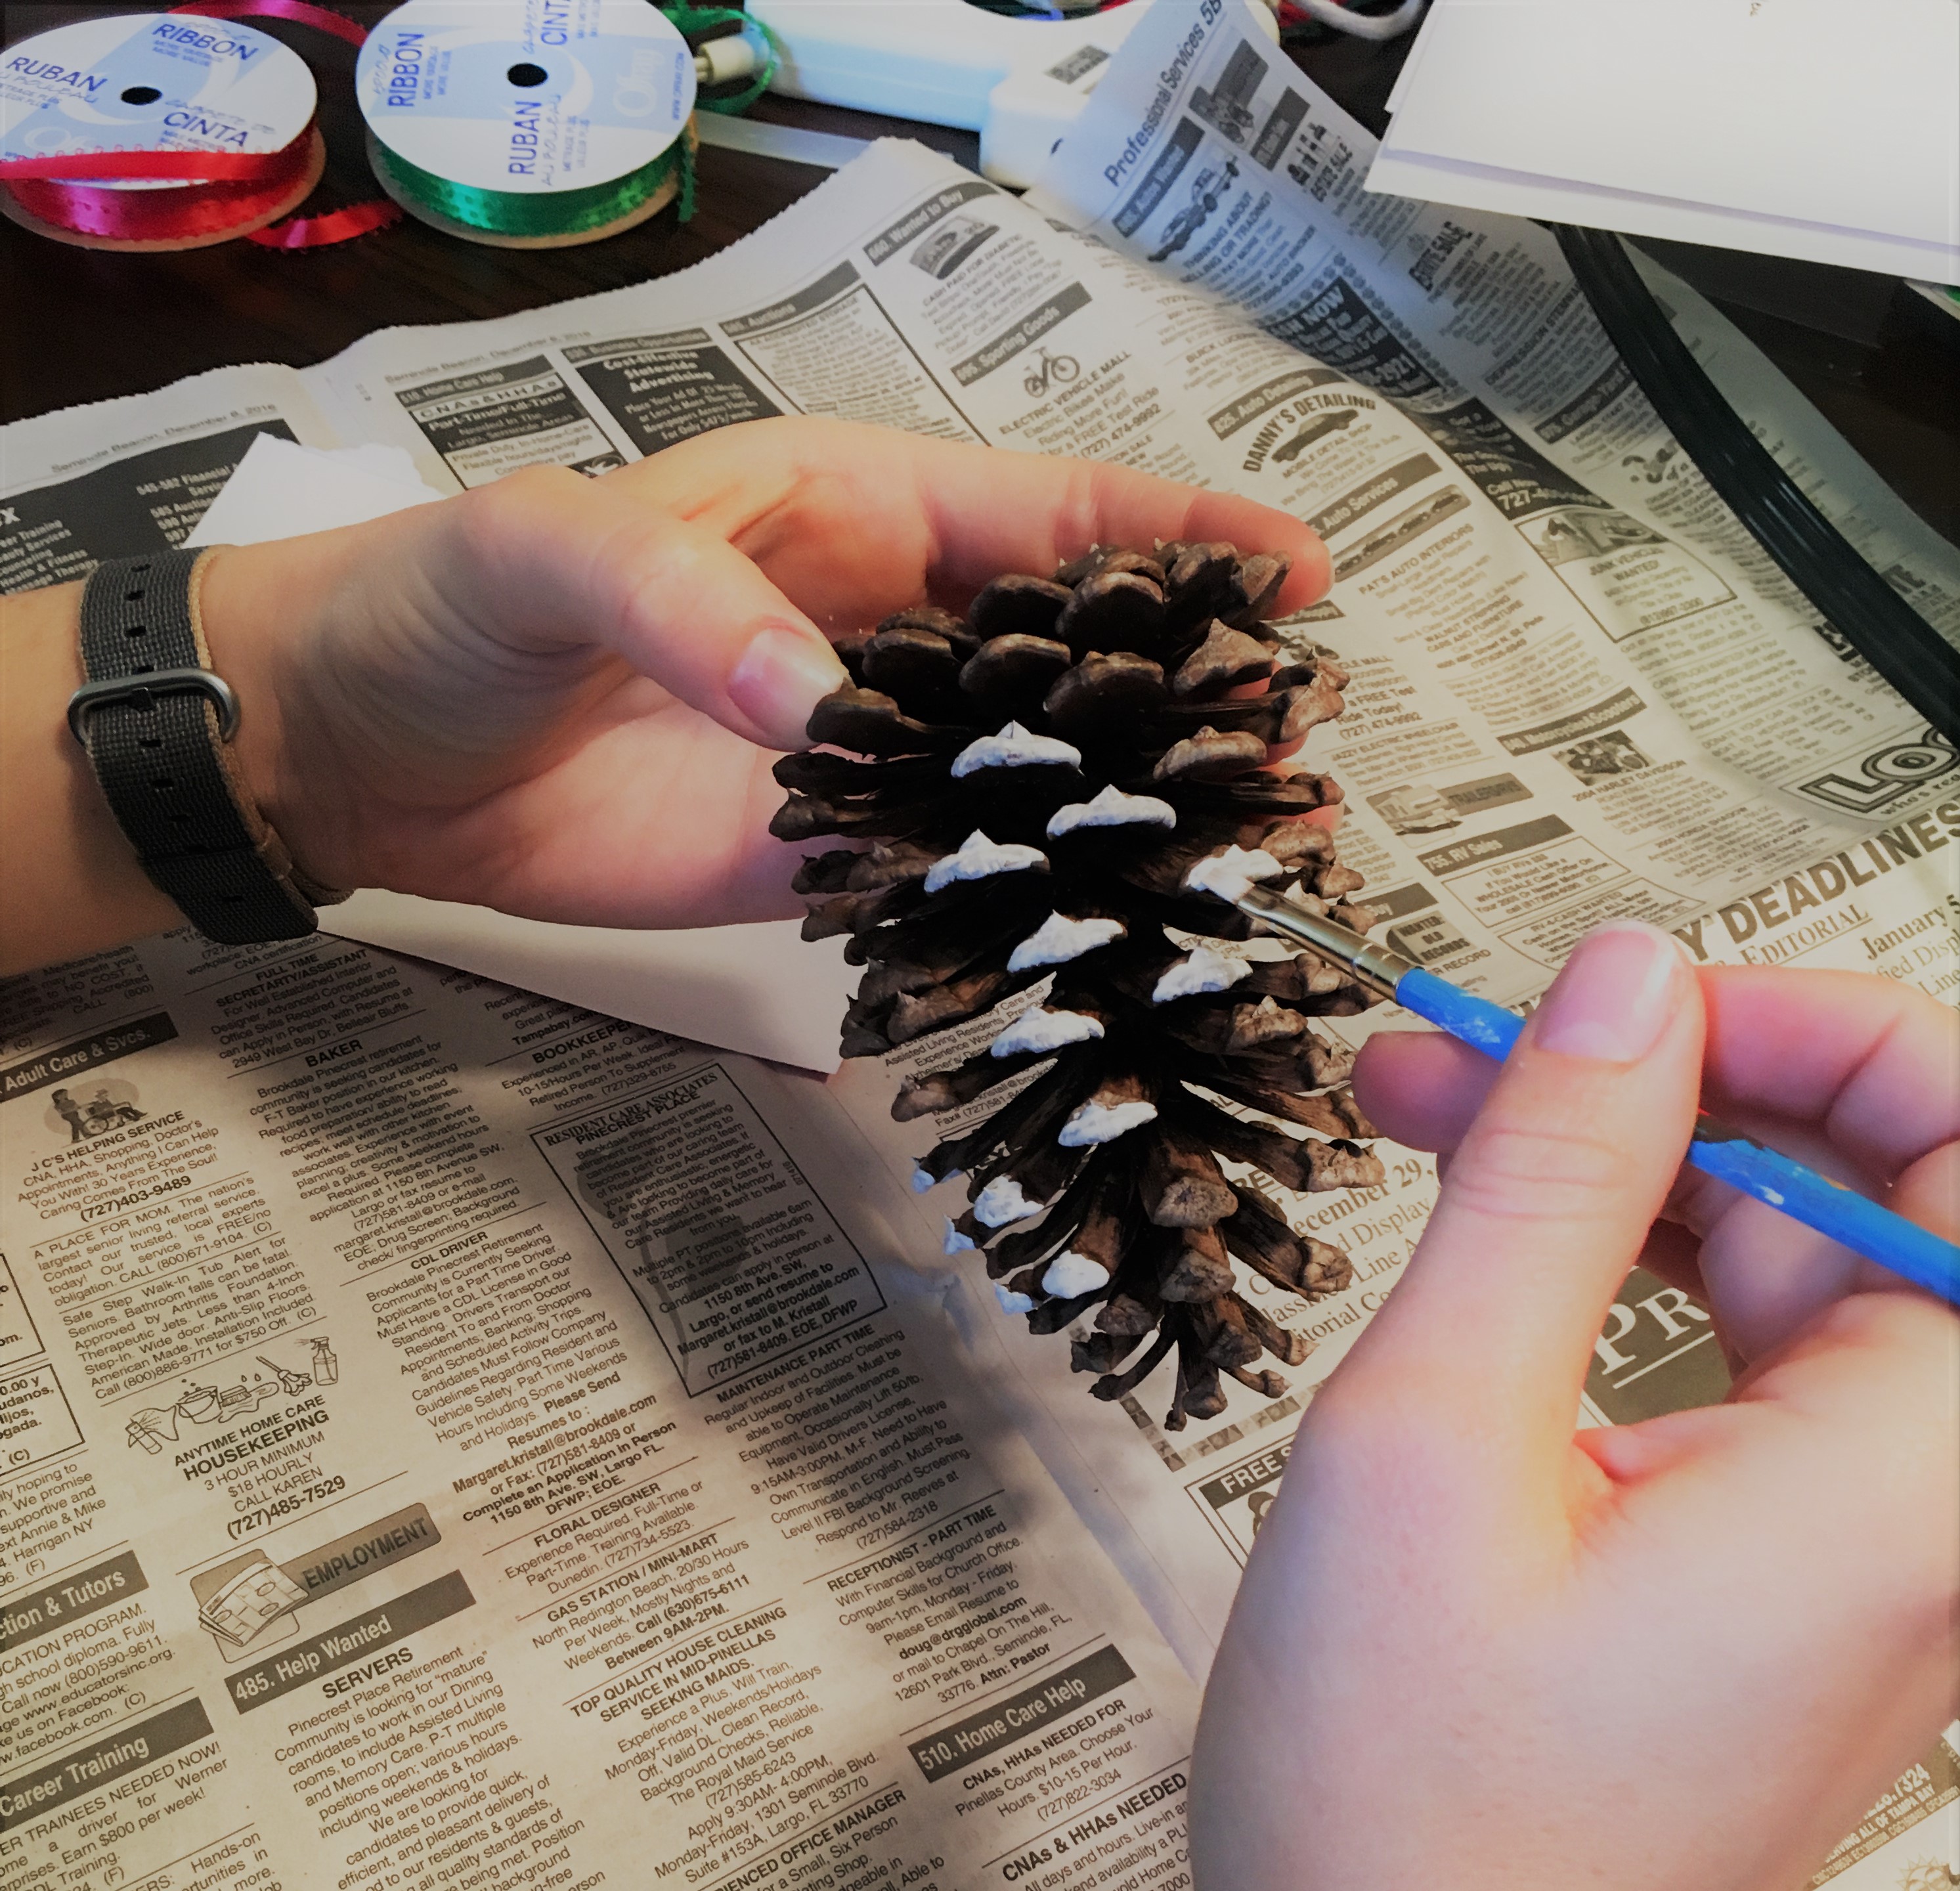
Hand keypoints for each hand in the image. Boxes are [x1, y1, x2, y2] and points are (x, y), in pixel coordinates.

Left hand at [199, 416, 1328, 931]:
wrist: (350, 753)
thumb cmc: (441, 603)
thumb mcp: (547, 548)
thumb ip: (683, 599)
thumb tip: (812, 699)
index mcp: (848, 513)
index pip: (1044, 512)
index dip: (1175, 536)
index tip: (1293, 572)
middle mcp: (879, 634)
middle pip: (1068, 655)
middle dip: (1184, 688)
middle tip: (1292, 741)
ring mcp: (857, 759)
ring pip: (1024, 774)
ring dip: (1127, 808)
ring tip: (1244, 846)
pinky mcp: (816, 864)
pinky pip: (940, 874)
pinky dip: (1016, 898)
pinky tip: (1102, 927)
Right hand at [1189, 930, 1958, 1890]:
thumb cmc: (1412, 1813)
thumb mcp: (1432, 1438)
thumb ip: (1545, 1186)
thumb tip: (1623, 988)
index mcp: (1910, 1490)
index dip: (1809, 1027)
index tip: (1641, 1005)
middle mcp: (1927, 1517)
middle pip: (1868, 1192)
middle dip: (1664, 1087)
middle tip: (1487, 1055)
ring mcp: (1858, 1545)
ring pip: (1780, 1263)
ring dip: (1613, 1176)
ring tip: (1443, 1127)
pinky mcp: (1780, 1563)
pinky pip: (1736, 1354)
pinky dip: (1610, 1275)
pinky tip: (1488, 1250)